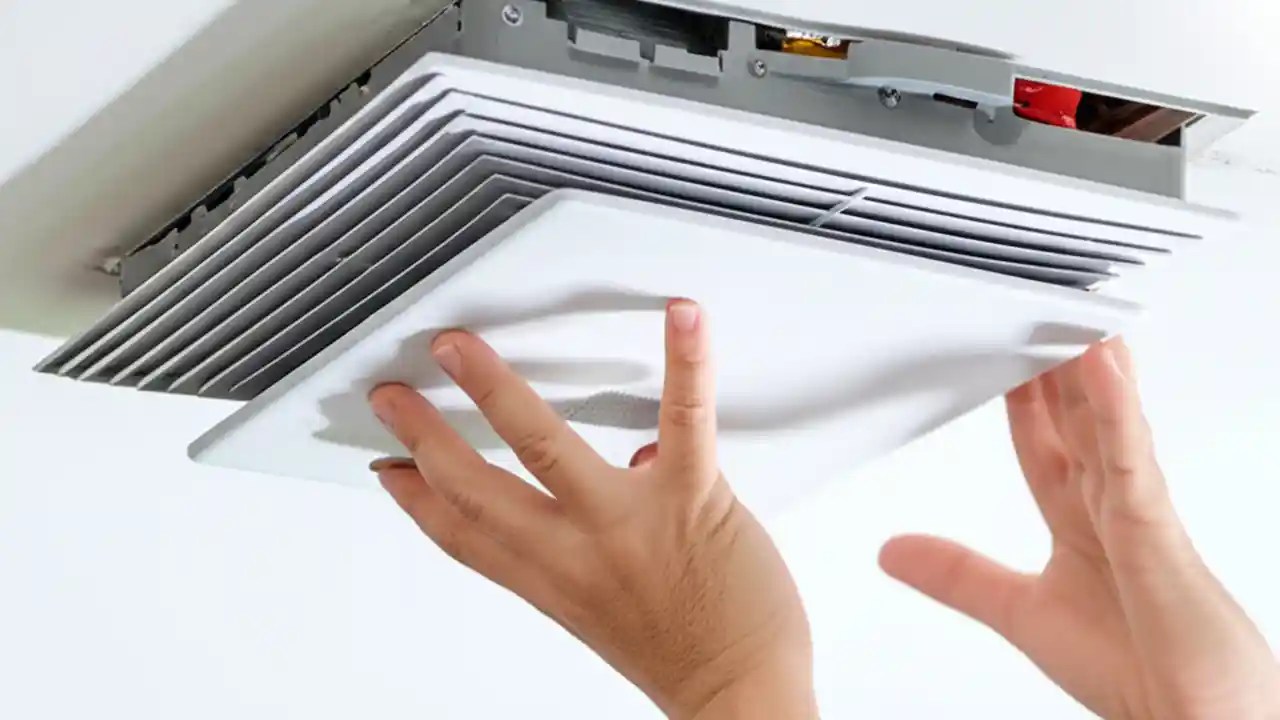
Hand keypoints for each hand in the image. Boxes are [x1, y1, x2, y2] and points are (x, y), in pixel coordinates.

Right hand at [368, 300, 815, 719]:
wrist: (743, 696)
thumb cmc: (690, 653)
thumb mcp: (615, 605)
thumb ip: (602, 540)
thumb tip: (633, 465)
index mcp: (552, 578)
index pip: (463, 536)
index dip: (416, 499)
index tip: (388, 467)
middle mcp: (575, 552)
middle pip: (475, 488)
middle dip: (425, 435)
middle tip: (393, 394)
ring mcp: (627, 522)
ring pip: (543, 446)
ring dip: (492, 390)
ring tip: (459, 349)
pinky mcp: (691, 499)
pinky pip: (686, 421)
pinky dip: (686, 363)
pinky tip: (682, 317)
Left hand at [880, 338, 1279, 718]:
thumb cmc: (1133, 669)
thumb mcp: (1021, 611)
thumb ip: (959, 576)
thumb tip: (893, 551)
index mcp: (1083, 523)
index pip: (1042, 444)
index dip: (1019, 399)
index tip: (993, 354)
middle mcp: (1114, 508)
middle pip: (1077, 419)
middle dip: (1052, 365)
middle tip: (1029, 306)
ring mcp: (1139, 514)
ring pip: (1105, 423)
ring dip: (1085, 368)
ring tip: (1064, 311)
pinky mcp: (1159, 532)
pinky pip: (1131, 461)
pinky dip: (1115, 412)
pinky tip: (1099, 367)